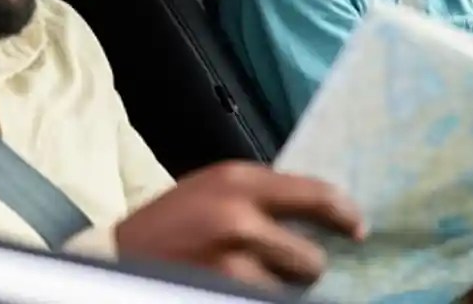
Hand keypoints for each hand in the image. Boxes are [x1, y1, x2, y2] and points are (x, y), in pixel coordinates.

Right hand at [114, 161, 365, 289]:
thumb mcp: (211, 191)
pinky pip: (265, 300)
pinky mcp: (221, 292)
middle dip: (301, 270)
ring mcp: (230, 264)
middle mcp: (239, 218)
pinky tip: (234, 287)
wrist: (113, 259)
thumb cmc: (168, 225)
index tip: (358, 229)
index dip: (343, 215)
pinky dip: (258, 297)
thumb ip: (259, 198)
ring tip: (244, 280)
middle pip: (310, 259)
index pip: (315, 195)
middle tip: (284, 270)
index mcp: (238, 181)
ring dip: (277, 291)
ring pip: (290, 292)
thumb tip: (320, 213)